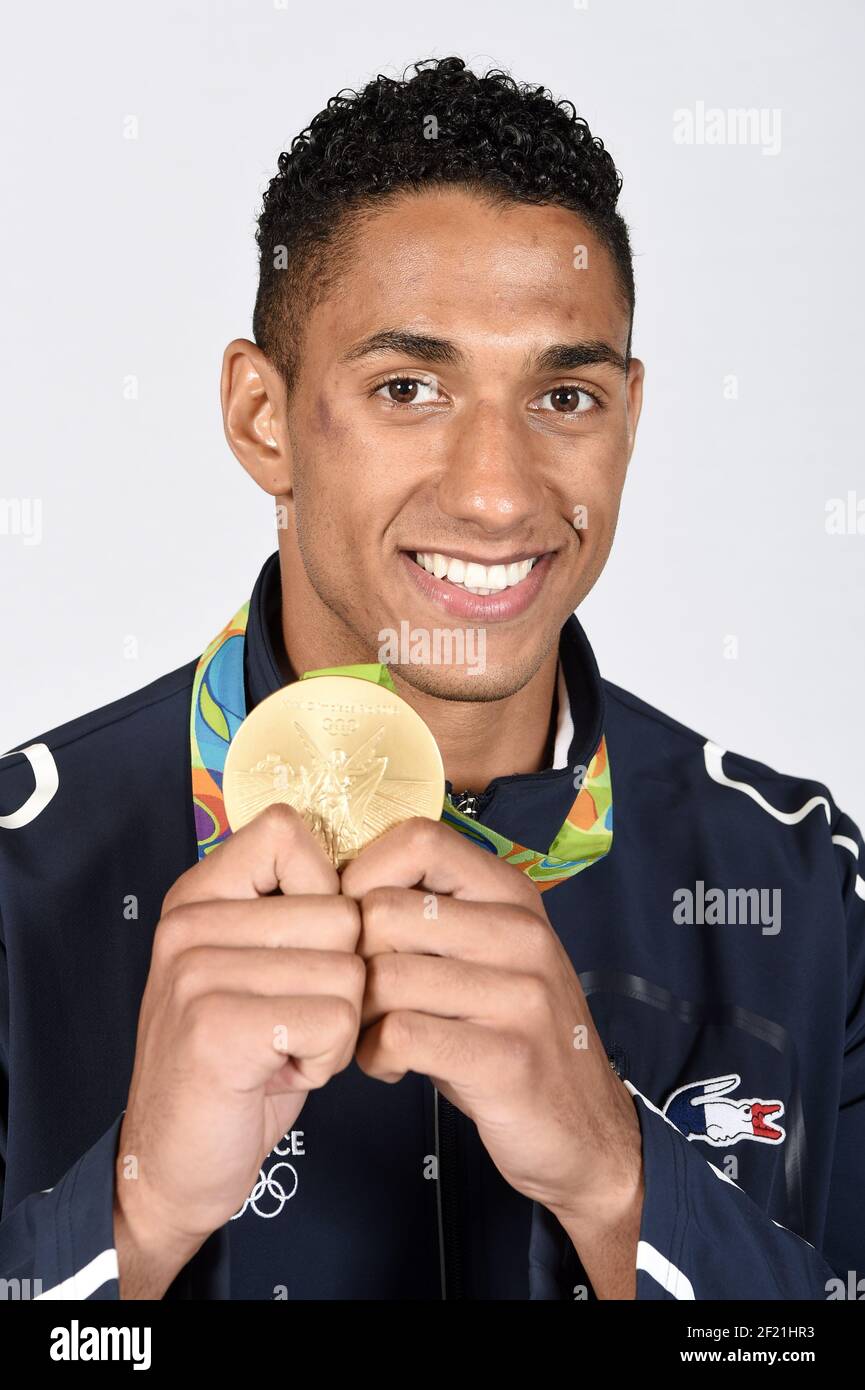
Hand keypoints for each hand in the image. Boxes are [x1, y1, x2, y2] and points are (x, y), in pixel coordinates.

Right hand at [114, 804, 363, 1296]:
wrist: (171, 1165)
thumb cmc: (235, 1064)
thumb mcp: (256, 968)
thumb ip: (294, 913)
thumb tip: (372, 876)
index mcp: (198, 895)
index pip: (287, 830)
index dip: (326, 890)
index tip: (303, 949)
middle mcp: (190, 923)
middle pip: (341, 913)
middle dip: (341, 979)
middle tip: (291, 1021)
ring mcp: (197, 972)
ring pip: (348, 971)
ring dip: (336, 1026)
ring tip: (283, 1048)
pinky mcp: (217, 1026)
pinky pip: (334, 1021)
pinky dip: (325, 1060)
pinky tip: (279, 1074)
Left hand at [340, 819, 642, 1290]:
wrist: (585, 1130)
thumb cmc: (511, 1033)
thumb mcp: (489, 952)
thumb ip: (434, 910)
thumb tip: (338, 882)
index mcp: (512, 894)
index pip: (418, 839)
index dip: (362, 872)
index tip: (353, 920)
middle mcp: (522, 934)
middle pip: (382, 911)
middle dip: (351, 959)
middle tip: (362, 995)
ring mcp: (520, 995)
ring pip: (384, 976)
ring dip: (359, 1015)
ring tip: (375, 1034)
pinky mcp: (507, 1059)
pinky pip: (399, 1035)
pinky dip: (375, 1056)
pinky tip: (391, 1066)